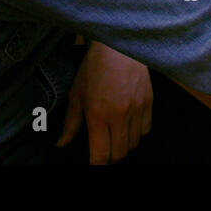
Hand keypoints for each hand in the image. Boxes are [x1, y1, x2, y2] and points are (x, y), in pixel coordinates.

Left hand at [57, 41, 153, 163]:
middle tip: (103, 152)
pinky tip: (129, 126)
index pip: (100, 155)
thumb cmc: (94, 67)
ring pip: (134, 143)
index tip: (93, 163)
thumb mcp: (76, 95)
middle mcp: (120, 115)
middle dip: (110, 158)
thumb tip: (62, 144)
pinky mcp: (149, 101)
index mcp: (98, 115)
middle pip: (119, 153)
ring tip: (116, 138)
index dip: (96, 165)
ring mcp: (137, 108)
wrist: (118, 45)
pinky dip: (138, 133)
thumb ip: (70, 124)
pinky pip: (146, 128)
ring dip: (124, 146)